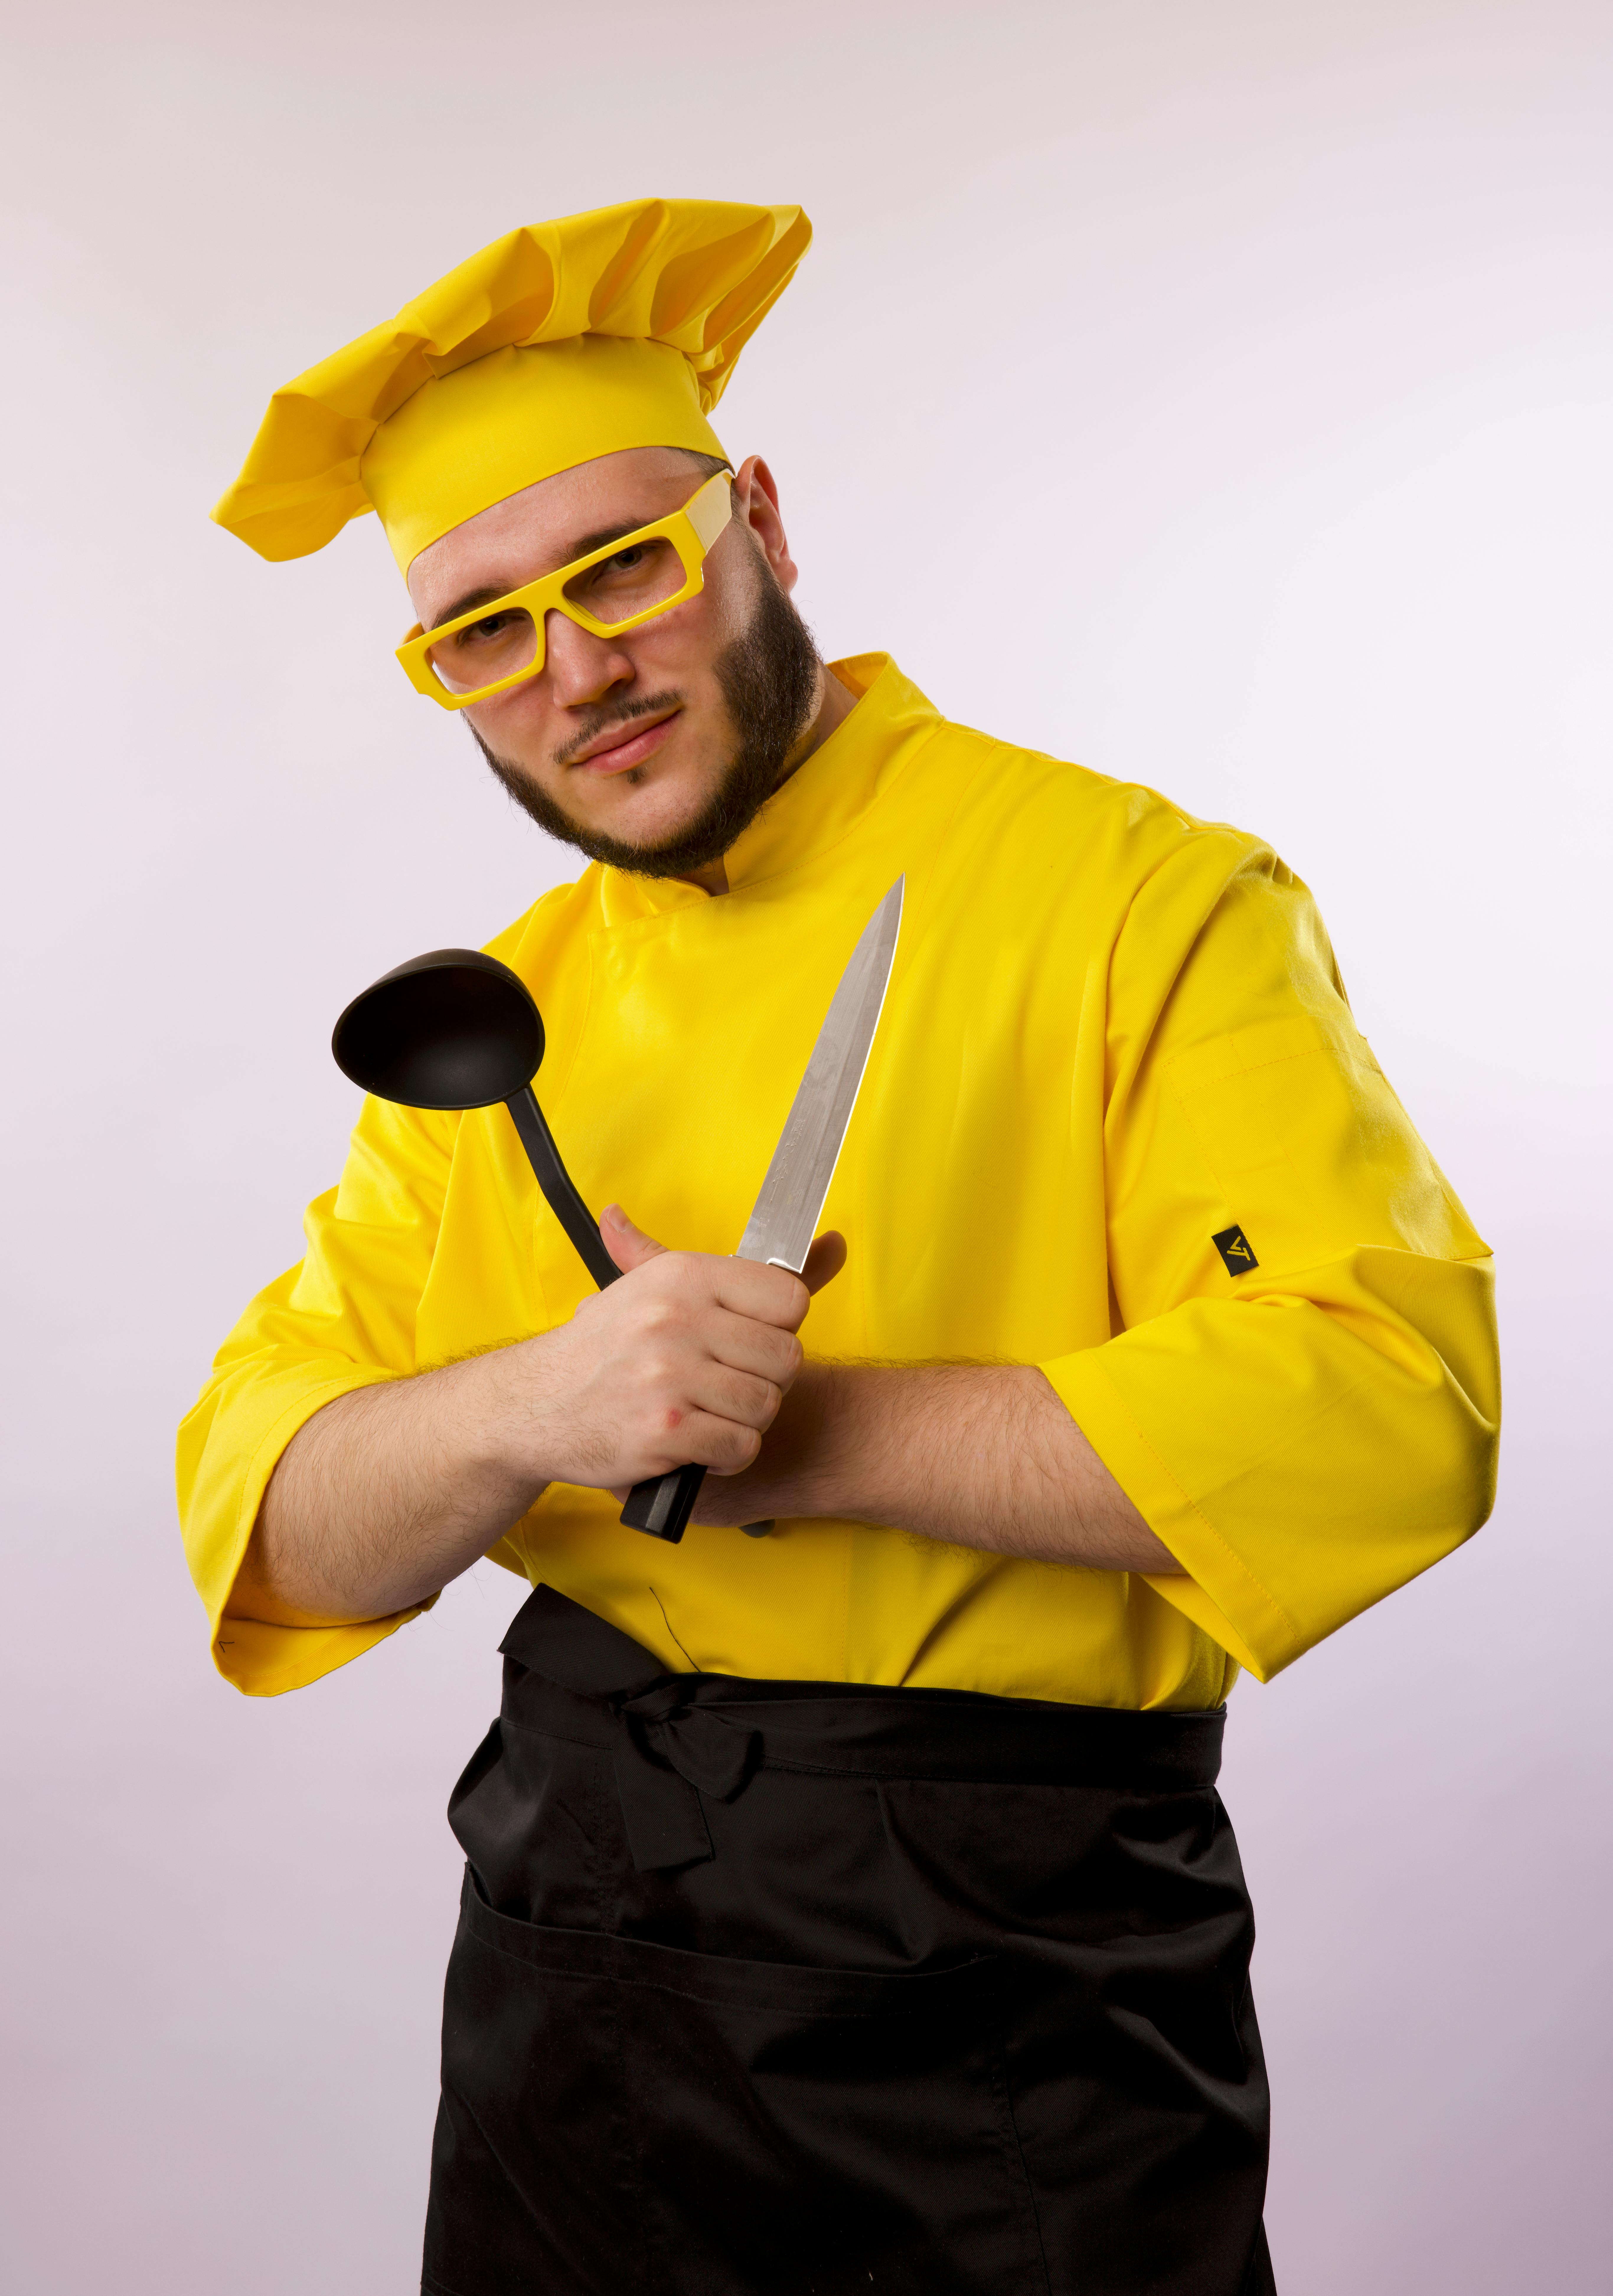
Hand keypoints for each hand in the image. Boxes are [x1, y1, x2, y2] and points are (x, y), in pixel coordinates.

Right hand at [479, 1206, 846, 1496]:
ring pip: (766, 1406)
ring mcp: (668, 1376)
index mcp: (684, 1275)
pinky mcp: (663, 1431)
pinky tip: (696, 1446)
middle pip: (786, 1359)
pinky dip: (725, 1457)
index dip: (779, 1328)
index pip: (790, 1299)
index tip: (746, 1341)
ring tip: (705, 1415)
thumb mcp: (664, 1289)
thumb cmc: (608, 1347)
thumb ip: (751, 1275)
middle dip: (763, 1381)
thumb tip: (833, 1243)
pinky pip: (739, 1448)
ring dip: (744, 1422)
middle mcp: (677, 1319)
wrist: (533, 1404)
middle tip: (722, 1386)